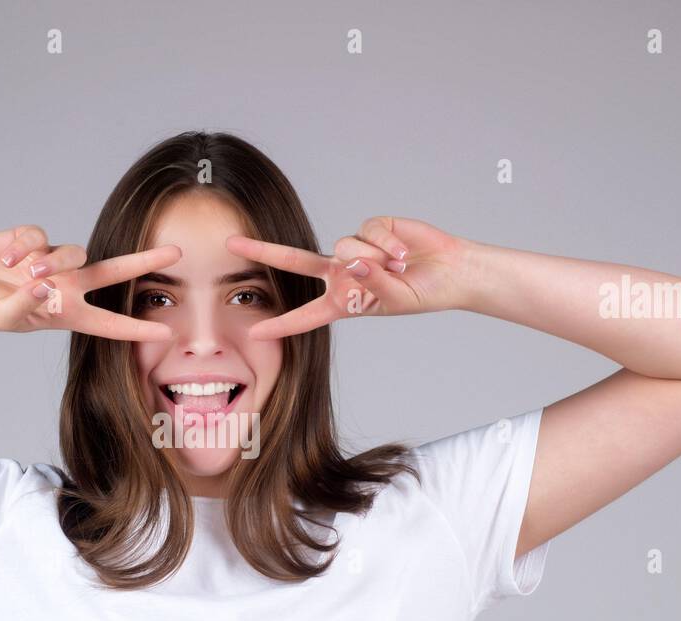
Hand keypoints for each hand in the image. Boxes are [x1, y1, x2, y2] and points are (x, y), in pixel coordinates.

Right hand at [0, 225, 178, 339]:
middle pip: (115, 271)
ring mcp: (53, 261)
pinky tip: (4, 258)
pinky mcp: (34, 240)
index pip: (110, 323)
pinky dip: (22, 247)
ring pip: (73, 252)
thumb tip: (45, 286)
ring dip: (50, 262)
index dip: (138, 328)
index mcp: (67, 312)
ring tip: (22, 272)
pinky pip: (40, 237)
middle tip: (177, 253)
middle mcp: (67, 286)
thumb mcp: (5, 318)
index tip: (167, 333)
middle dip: (145, 262)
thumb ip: (27, 305)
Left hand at [224, 217, 472, 338]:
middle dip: (263, 251)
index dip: (282, 325)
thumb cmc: (420, 292)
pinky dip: (388, 245)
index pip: (306, 315)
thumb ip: (370, 285)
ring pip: (346, 247)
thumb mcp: (392, 301)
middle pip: (295, 261)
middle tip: (231, 243)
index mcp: (342, 300)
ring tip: (400, 268)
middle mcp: (342, 272)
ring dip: (375, 260)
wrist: (450, 271)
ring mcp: (355, 248)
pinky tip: (406, 254)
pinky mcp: (373, 227)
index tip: (255, 333)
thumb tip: (354, 261)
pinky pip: (369, 232)